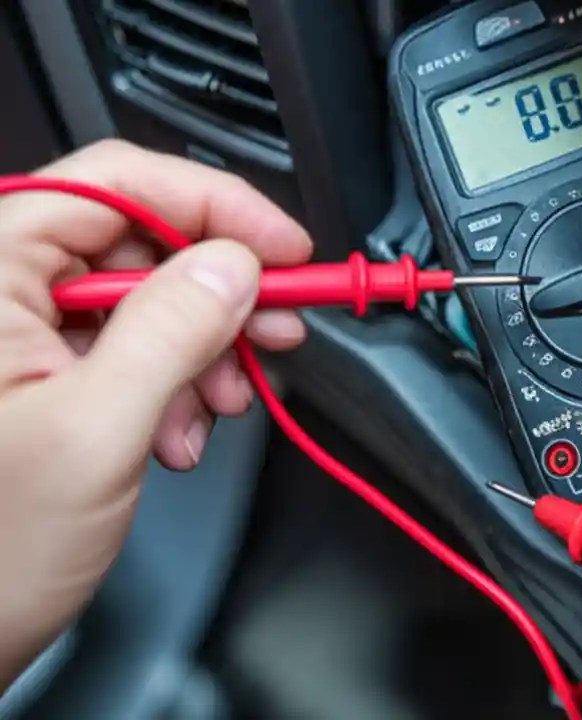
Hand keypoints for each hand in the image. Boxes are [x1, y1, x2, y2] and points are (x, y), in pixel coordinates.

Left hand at [0, 140, 311, 684]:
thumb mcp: (92, 432)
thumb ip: (169, 333)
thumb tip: (234, 264)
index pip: (118, 185)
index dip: (215, 206)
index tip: (285, 249)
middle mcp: (1, 290)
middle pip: (142, 241)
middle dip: (220, 293)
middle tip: (279, 328)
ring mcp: (21, 332)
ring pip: (148, 296)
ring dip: (205, 349)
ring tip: (220, 404)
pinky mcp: (45, 373)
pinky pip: (136, 346)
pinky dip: (179, 383)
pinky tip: (181, 430)